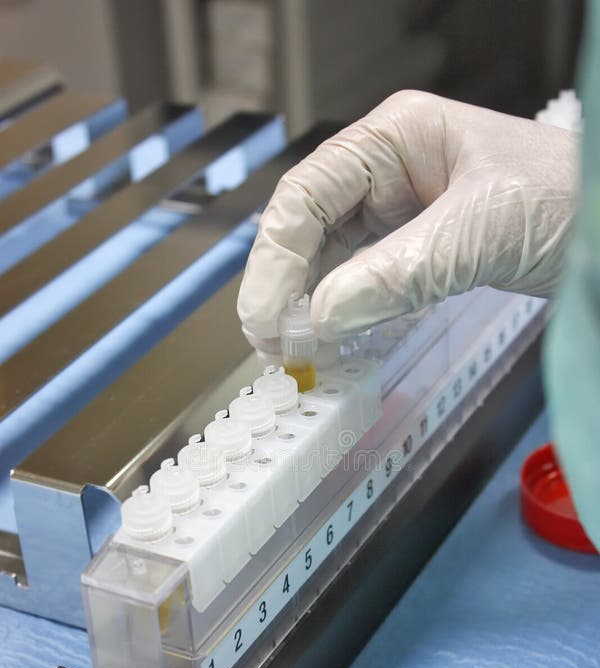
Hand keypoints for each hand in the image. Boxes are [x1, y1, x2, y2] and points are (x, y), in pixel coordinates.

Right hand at [237, 90, 577, 350]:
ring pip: (330, 260)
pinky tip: (332, 340)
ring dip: (308, 306)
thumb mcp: (480, 230)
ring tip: (295, 352)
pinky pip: (363, 283)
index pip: (308, 193)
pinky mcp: (417, 251)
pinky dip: (343, 314)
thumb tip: (323, 315)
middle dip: (284, 286)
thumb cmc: (569, 197)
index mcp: (396, 138)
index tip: (266, 317)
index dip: (276, 258)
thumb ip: (399, 272)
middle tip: (273, 345)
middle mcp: (389, 172)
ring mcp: (402, 213)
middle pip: (309, 228)